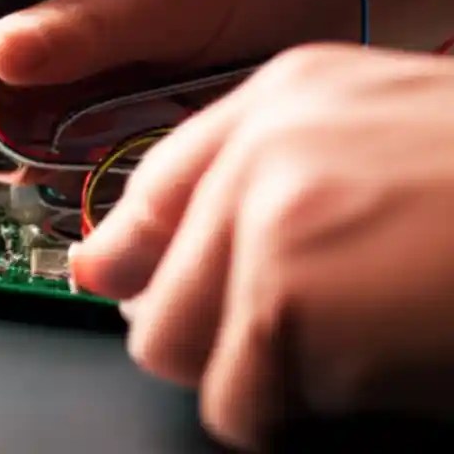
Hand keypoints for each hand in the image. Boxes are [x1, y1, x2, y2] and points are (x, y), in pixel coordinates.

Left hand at [70, 43, 453, 449]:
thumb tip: (146, 262)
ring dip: (248, 375)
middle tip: (271, 351)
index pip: (157, 183)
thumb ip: (284, 181)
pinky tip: (364, 387)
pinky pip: (238, 400)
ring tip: (337, 366)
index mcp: (290, 93)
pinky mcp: (284, 297)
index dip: (131, 247)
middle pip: (149, 278)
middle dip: (197, 329)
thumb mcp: (392, 142)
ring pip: (177, 344)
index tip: (118, 283)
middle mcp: (263, 142)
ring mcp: (268, 215)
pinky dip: (289, 417)